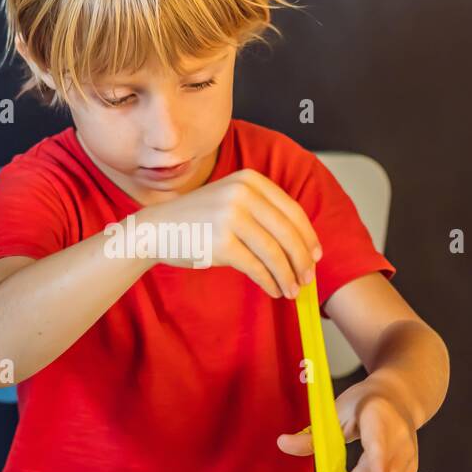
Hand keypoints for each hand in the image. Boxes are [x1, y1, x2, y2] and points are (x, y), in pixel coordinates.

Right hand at [134, 168, 321, 297]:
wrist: (156, 229)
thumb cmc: (196, 219)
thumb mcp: (230, 199)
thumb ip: (261, 210)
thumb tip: (301, 243)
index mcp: (250, 180)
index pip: (292, 211)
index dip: (308, 237)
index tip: (315, 256)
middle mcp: (243, 194)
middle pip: (287, 233)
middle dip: (302, 260)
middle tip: (307, 279)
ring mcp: (232, 217)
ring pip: (274, 253)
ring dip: (288, 276)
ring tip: (292, 290)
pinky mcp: (222, 243)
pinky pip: (256, 267)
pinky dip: (270, 282)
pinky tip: (274, 291)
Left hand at [276, 378, 418, 471]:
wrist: (400, 399)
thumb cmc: (364, 403)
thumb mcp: (336, 411)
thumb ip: (313, 433)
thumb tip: (282, 443)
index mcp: (378, 417)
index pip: (379, 442)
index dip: (379, 462)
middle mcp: (399, 438)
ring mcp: (408, 456)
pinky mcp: (410, 470)